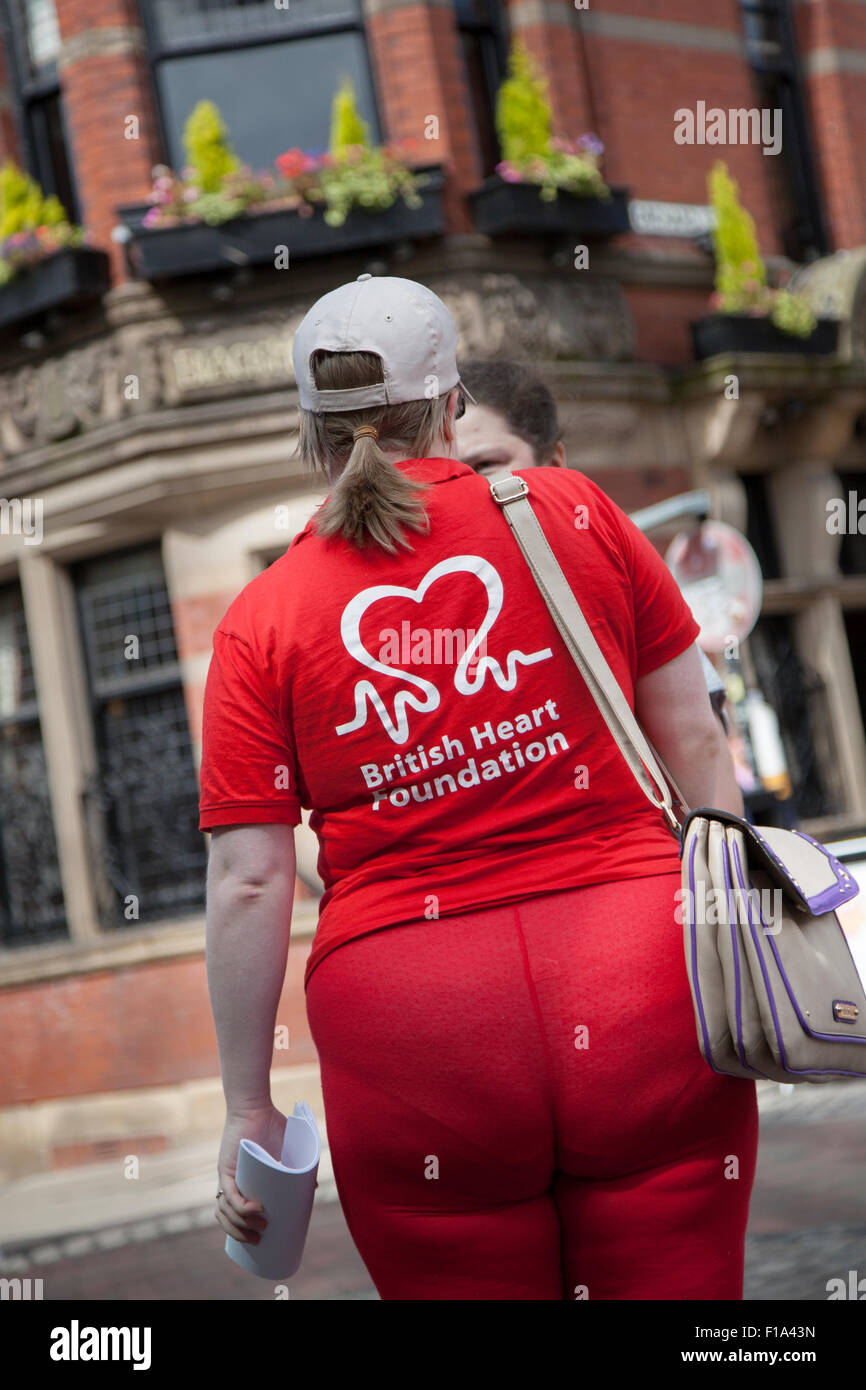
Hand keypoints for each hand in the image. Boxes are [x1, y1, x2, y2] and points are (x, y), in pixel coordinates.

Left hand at [215, 1101, 287, 1243]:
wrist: (256, 1107)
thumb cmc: (270, 1126)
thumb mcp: (286, 1153)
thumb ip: (299, 1169)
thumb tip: (312, 1189)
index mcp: (239, 1182)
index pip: (231, 1215)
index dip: (239, 1231)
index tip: (257, 1242)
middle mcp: (229, 1182)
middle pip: (225, 1218)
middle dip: (240, 1234)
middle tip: (258, 1240)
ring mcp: (226, 1176)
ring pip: (224, 1210)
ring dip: (240, 1224)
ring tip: (261, 1227)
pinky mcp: (226, 1167)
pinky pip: (228, 1193)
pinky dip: (241, 1206)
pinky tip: (255, 1210)